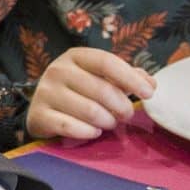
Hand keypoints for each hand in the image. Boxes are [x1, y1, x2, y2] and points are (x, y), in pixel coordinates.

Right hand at [24, 48, 155, 141]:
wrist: (42, 108)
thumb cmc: (78, 91)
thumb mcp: (100, 77)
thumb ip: (126, 78)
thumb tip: (151, 84)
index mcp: (76, 56)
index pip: (107, 63)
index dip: (130, 78)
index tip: (148, 94)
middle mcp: (58, 70)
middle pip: (101, 89)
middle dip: (122, 106)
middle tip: (126, 115)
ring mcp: (46, 92)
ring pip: (90, 111)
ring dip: (107, 121)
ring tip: (109, 123)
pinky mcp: (38, 115)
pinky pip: (70, 127)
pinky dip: (88, 132)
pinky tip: (94, 132)